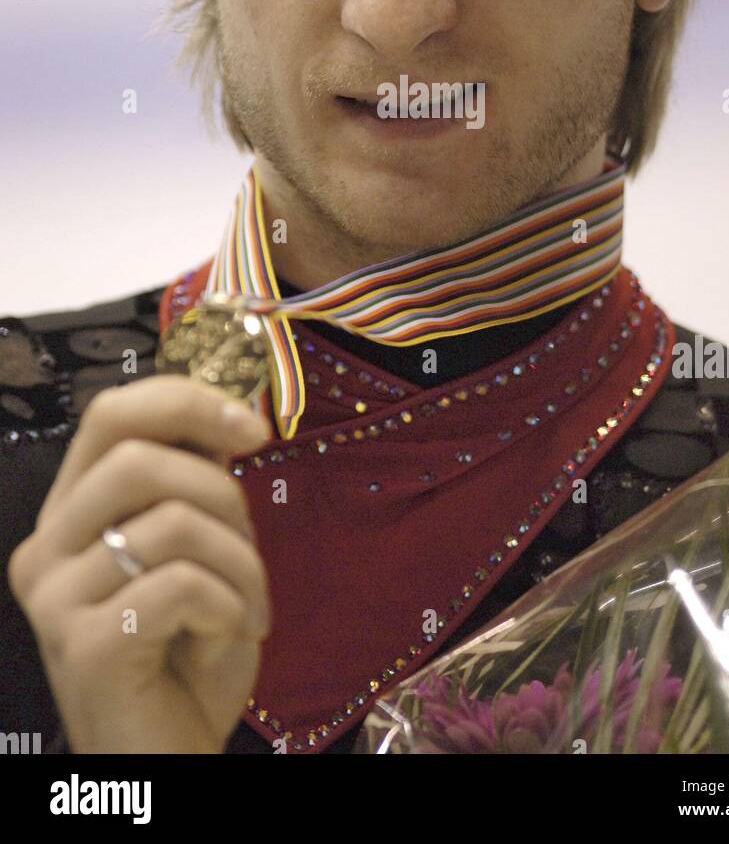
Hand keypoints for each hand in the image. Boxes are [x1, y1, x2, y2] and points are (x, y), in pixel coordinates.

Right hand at [8, 377, 272, 753]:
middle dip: (223, 495)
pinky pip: (184, 585)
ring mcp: (56, 598)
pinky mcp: (85, 645)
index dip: (186, 402)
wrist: (167, 757)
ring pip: (172, 521)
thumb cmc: (187, 652)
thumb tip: (232, 413)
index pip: (110, 414)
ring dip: (240, 564)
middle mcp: (46, 548)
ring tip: (245, 608)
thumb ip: (194, 486)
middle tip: (248, 552)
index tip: (251, 428)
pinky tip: (218, 640)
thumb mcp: (197, 552)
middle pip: (138, 458)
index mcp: (71, 513)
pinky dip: (229, 608)